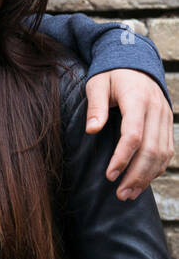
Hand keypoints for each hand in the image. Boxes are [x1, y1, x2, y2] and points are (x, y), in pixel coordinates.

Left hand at [85, 69, 174, 200]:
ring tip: (129, 194)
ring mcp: (166, 118)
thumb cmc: (111, 75)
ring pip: (163, 153)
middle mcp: (156, 110)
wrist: (136, 63)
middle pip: (152, 149)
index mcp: (137, 99)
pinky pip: (168, 150)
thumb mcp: (97, 84)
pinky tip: (143, 182)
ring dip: (148, 176)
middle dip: (137, 175)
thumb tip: (91, 130)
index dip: (123, 157)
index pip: (133, 135)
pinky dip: (157, 168)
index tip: (109, 175)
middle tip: (121, 194)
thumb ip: (95, 107)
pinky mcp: (168, 124)